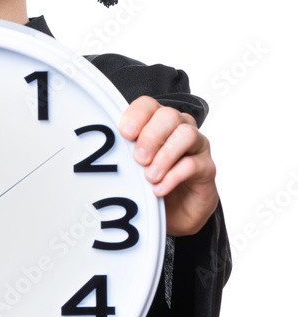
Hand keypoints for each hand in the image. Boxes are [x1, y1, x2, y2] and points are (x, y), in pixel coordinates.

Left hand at [119, 97, 218, 236]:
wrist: (177, 212)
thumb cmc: (152, 183)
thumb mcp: (133, 167)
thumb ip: (123, 154)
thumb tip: (108, 151)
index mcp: (158, 122)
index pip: (148, 105)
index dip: (136, 115)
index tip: (125, 134)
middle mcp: (180, 128)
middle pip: (169, 115)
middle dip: (151, 136)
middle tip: (139, 159)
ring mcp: (197, 147)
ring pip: (187, 134)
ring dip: (165, 155)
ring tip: (150, 176)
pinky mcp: (207, 168)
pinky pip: (194, 164)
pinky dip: (174, 176)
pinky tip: (159, 189)